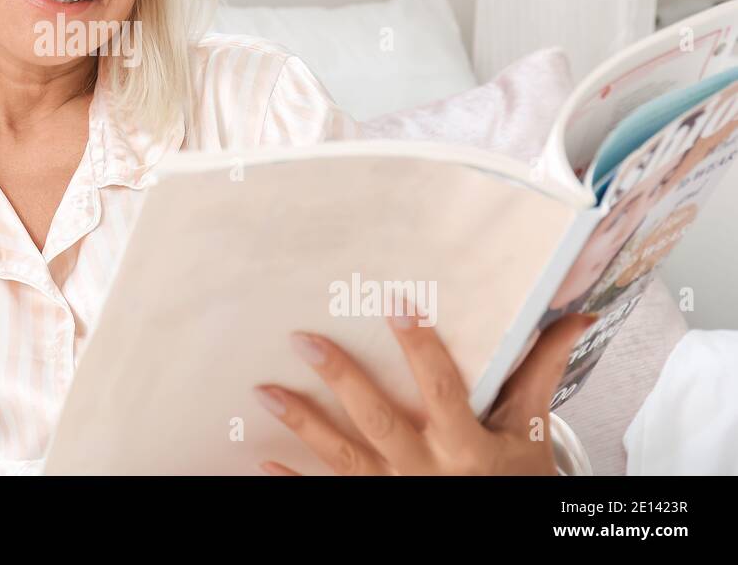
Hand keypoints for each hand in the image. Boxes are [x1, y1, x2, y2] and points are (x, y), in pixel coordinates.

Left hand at [253, 310, 594, 474]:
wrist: (513, 532)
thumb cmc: (515, 478)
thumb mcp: (529, 430)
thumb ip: (540, 372)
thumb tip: (575, 317)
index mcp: (469, 447)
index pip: (442, 390)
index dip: (421, 349)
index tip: (397, 305)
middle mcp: (428, 471)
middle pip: (378, 422)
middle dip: (340, 380)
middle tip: (304, 341)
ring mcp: (396, 492)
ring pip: (342, 458)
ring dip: (301, 423)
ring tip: (263, 391)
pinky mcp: (375, 507)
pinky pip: (330, 494)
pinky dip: (293, 479)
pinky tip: (262, 458)